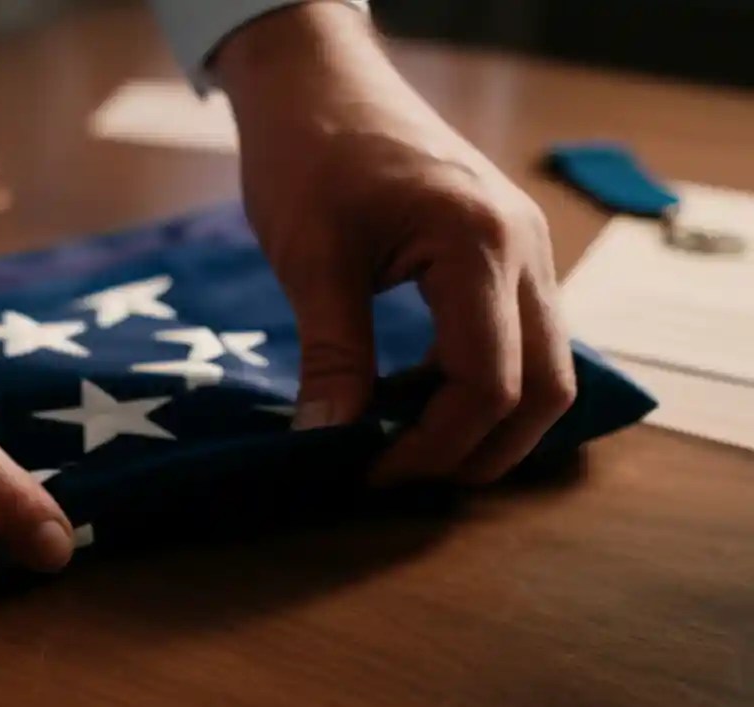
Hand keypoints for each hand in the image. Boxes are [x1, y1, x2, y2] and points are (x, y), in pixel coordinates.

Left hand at [215, 3, 575, 484]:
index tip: (370, 473)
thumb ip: (332, 353)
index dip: (433, 447)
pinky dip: (481, 379)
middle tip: (403, 477)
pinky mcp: (507, 248)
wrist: (320, 80)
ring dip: (486, 419)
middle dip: (481, 451)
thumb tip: (328, 441)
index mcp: (480, 244)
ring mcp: (526, 246)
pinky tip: (415, 391)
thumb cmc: (309, 152)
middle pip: (544, 389)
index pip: (488, 384)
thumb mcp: (310, 257)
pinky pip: (521, 334)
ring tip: (407, 441)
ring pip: (544, 365)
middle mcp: (525, 248)